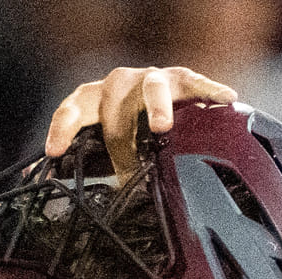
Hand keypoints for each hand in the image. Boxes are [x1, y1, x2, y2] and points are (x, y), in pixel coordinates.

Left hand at [45, 66, 236, 175]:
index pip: (73, 108)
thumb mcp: (105, 152)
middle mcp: (121, 85)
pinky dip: (209, 90)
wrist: (163, 109)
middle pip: (114, 101)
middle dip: (118, 133)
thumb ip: (89, 168)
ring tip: (163, 126)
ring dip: (156, 107)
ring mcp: (152, 78)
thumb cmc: (129, 137)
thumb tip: (63, 196)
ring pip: (152, 86)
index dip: (63, 128)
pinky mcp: (182, 79)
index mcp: (95, 101)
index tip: (55, 151)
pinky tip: (226, 99)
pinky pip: (196, 82)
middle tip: (124, 161)